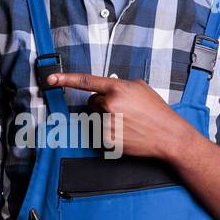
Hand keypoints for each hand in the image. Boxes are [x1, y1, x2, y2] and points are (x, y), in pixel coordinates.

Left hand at [47, 73, 191, 160]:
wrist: (168, 135)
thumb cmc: (157, 111)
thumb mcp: (140, 88)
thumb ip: (120, 85)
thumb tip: (107, 87)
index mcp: (118, 88)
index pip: (85, 81)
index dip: (65, 79)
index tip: (51, 79)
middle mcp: (110, 104)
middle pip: (91, 103)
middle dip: (102, 105)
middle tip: (122, 111)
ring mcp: (107, 123)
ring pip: (95, 119)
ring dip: (106, 120)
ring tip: (127, 123)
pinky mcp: (108, 140)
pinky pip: (100, 134)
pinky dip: (109, 134)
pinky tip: (125, 133)